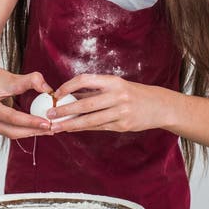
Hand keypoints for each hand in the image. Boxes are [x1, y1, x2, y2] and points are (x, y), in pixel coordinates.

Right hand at [0, 64, 53, 139]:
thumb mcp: (13, 77)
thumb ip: (32, 80)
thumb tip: (49, 90)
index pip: (12, 117)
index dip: (31, 122)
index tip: (47, 123)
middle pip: (11, 130)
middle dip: (33, 130)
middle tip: (51, 128)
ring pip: (10, 134)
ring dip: (29, 132)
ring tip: (47, 129)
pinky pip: (8, 132)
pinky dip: (23, 131)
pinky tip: (36, 128)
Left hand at [48, 73, 166, 133]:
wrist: (158, 106)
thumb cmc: (133, 93)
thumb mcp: (116, 85)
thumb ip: (95, 90)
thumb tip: (69, 94)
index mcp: (113, 81)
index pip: (85, 80)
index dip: (68, 86)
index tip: (56, 93)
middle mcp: (117, 95)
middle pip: (85, 103)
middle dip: (65, 110)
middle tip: (50, 114)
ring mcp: (121, 112)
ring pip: (90, 120)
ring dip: (71, 124)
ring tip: (56, 127)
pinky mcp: (123, 125)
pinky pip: (99, 127)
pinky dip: (83, 128)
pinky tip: (72, 129)